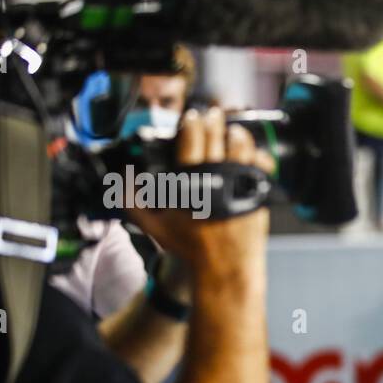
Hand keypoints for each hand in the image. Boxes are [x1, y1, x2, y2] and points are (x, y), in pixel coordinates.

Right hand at [125, 107, 273, 278]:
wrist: (225, 267)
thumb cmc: (192, 248)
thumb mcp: (155, 226)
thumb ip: (133, 201)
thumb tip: (121, 181)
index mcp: (191, 180)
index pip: (192, 137)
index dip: (191, 122)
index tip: (191, 117)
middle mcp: (217, 177)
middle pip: (217, 134)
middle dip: (214, 119)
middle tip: (211, 114)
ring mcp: (241, 183)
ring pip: (242, 144)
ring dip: (236, 132)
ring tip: (231, 130)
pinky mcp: (258, 192)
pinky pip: (262, 164)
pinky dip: (257, 154)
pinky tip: (251, 154)